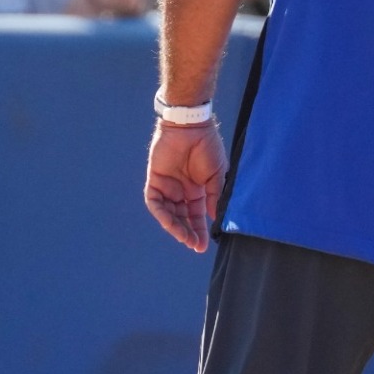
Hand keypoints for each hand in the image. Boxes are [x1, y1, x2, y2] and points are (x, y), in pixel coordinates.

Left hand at [145, 121, 225, 251]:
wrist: (191, 127)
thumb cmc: (208, 146)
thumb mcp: (217, 175)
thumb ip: (215, 196)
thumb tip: (216, 218)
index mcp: (197, 190)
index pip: (196, 215)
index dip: (200, 230)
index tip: (203, 245)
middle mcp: (181, 191)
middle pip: (182, 218)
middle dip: (188, 232)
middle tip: (194, 245)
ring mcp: (167, 187)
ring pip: (168, 214)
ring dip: (175, 227)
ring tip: (184, 238)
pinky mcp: (155, 181)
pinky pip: (155, 202)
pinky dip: (162, 214)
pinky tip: (171, 223)